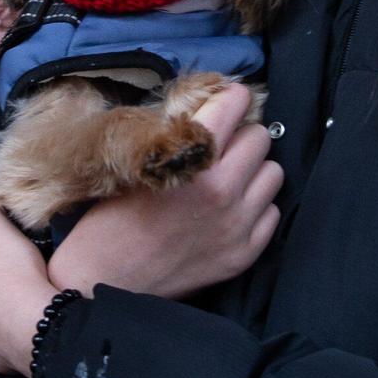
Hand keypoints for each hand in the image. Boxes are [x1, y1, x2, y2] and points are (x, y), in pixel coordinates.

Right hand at [54, 84, 282, 299]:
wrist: (104, 280)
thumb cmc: (108, 221)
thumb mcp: (134, 166)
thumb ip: (174, 138)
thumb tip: (206, 111)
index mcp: (190, 162)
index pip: (233, 107)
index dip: (230, 98)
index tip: (228, 100)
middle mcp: (222, 191)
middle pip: (260, 138)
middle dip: (240, 136)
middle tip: (220, 145)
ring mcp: (238, 225)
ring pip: (272, 174)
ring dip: (252, 171)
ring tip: (227, 179)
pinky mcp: (244, 253)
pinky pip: (270, 212)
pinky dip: (254, 207)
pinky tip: (228, 211)